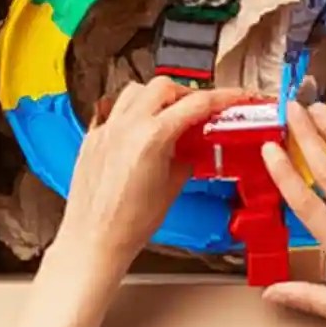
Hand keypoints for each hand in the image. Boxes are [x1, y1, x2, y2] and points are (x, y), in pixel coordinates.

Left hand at [53, 78, 246, 271]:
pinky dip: (132, 113)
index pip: (195, 104)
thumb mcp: (172, 188)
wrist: (94, 240)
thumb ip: (185, 158)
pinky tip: (139, 132)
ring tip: (166, 116)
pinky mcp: (92, 138)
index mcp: (152, 137)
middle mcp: (127, 126)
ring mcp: (106, 129)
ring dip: (155, 97)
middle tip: (196, 110)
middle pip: (163, 86)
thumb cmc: (129, 224)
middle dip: (184, 93)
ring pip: (134, 91)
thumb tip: (191, 146)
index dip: (221, 97)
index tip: (233, 97)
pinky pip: (115, 111)